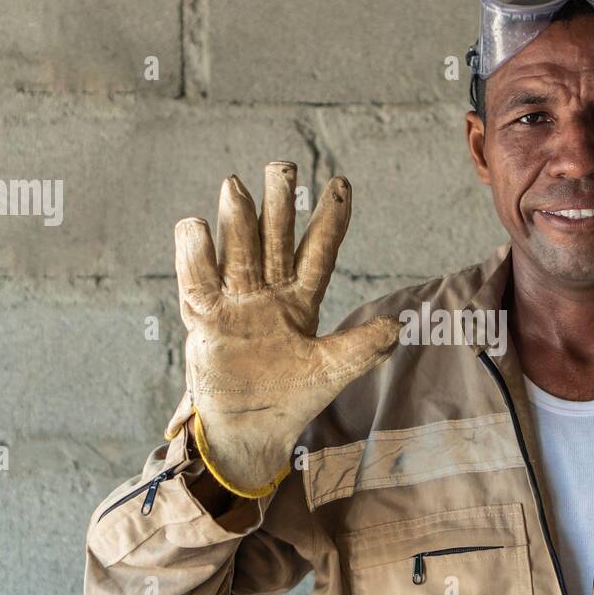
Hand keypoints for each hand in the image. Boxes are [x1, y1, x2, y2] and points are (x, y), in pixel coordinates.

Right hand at [166, 161, 401, 495]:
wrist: (250, 429)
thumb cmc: (292, 398)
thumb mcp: (332, 371)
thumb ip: (361, 347)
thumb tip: (398, 326)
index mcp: (301, 301)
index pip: (319, 251)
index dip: (330, 219)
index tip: (341, 182)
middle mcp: (268, 293)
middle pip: (275, 239)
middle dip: (278, 203)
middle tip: (282, 165)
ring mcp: (235, 303)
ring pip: (238, 251)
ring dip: (238, 220)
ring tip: (235, 184)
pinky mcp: (205, 319)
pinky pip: (197, 282)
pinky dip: (194, 256)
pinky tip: (195, 226)